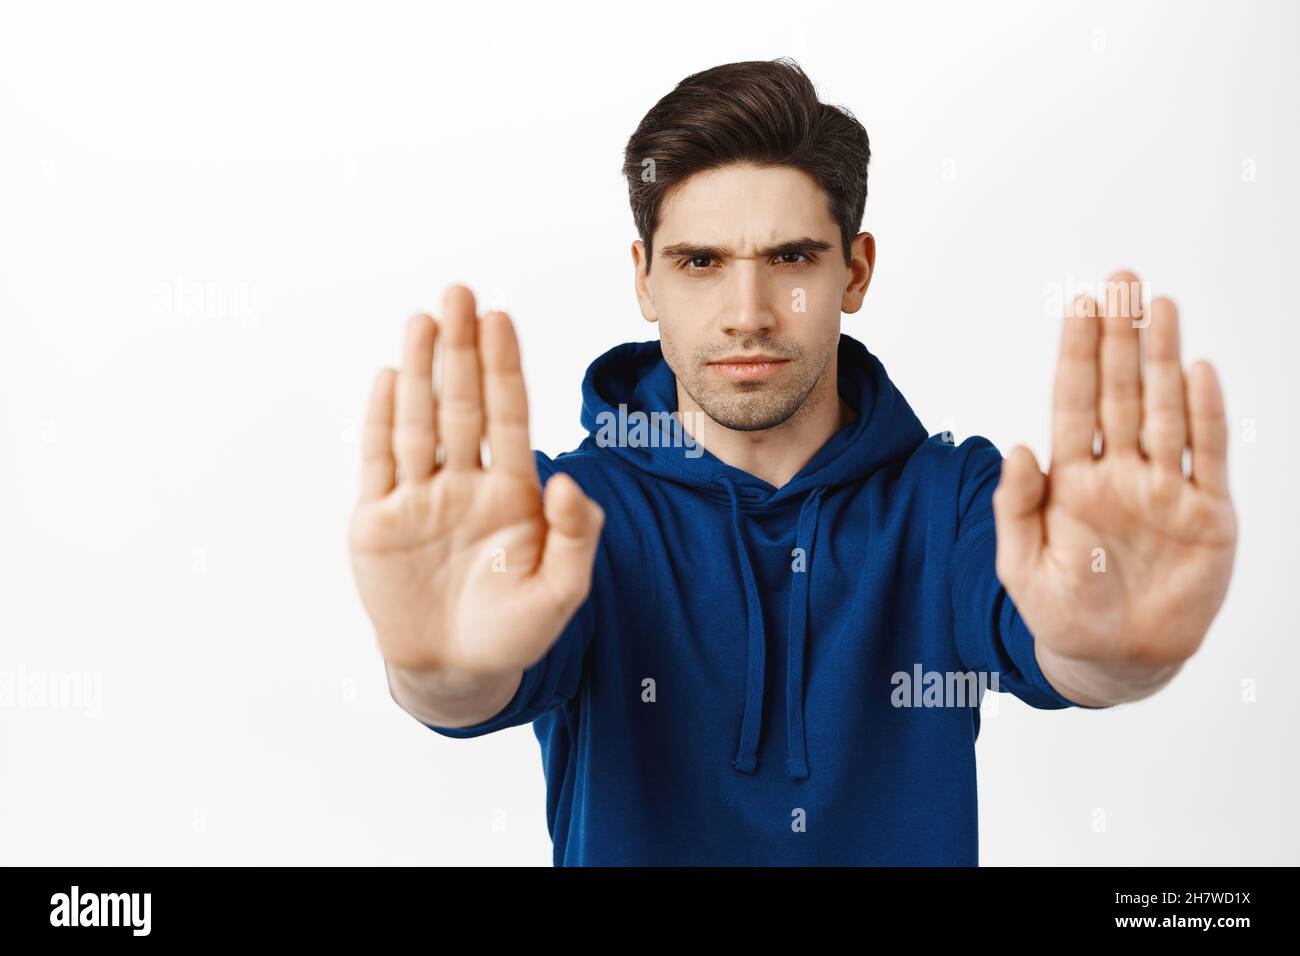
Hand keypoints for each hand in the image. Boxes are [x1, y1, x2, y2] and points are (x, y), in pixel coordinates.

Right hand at [347, 285, 604, 676]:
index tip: (500, 319)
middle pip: (462, 405)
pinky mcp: (378, 522)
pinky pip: (380, 462)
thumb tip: (567, 480)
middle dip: (461, 351)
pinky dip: (383, 420)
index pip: (508, 417)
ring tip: (424, 320)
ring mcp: (419, 499)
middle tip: (459, 293)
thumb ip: (574, 536)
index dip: (503, 369)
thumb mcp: (561, 591)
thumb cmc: (514, 631)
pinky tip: (391, 377)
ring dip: (422, 372)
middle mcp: (464, 483)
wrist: (455, 670)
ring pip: (419, 422)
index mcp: (512, 493)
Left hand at [993, 270, 1237, 668]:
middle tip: (1123, 281)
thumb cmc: (1061, 615)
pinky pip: (1206, 456)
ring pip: (1165, 411)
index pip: (1074, 404)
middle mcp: (1120, 474)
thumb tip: (1016, 449)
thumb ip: (1016, 509)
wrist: (1117, 661)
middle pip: (1122, 393)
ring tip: (1161, 306)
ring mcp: (1165, 490)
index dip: (1079, 355)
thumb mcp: (1022, 568)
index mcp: (1072, 482)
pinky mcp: (1206, 515)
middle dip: (1122, 337)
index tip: (1079, 306)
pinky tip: (1199, 371)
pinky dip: (1205, 416)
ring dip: (1164, 359)